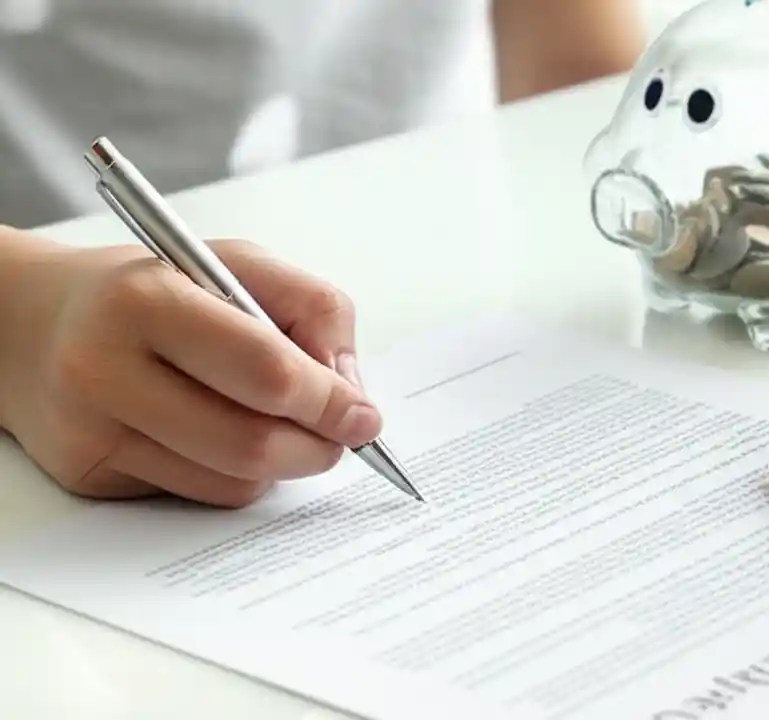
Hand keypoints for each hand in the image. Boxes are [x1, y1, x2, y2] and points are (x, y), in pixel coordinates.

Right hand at [0, 234, 377, 507]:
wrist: (33, 320)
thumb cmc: (155, 288)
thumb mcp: (236, 263)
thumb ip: (312, 308)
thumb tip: (350, 390)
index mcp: (147, 301)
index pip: (265, 371)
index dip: (328, 401)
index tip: (364, 416)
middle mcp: (105, 368)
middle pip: (250, 443)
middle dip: (317, 447)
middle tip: (342, 435)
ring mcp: (91, 430)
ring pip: (231, 482)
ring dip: (283, 464)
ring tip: (284, 426)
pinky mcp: (88, 474)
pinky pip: (198, 495)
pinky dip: (236, 474)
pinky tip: (223, 434)